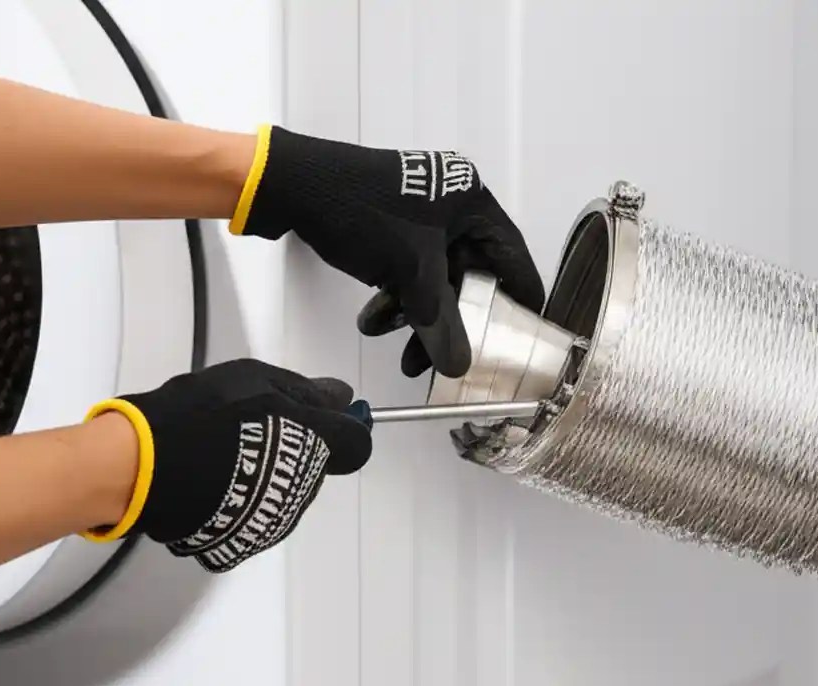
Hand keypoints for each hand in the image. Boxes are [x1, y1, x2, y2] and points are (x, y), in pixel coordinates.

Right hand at [81, 359, 371, 572]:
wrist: (147, 465)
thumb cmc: (203, 415)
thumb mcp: (260, 379)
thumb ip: (309, 392)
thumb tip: (341, 397)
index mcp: (317, 446)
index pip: (358, 444)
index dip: (344, 426)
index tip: (324, 414)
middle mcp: (304, 490)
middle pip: (318, 469)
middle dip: (298, 448)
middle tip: (255, 426)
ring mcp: (275, 521)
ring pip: (286, 494)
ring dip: (268, 475)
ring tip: (224, 453)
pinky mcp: (244, 544)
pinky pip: (255, 517)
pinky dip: (242, 500)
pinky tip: (212, 480)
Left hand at [229, 125, 544, 377]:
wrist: (293, 186)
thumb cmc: (363, 213)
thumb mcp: (411, 273)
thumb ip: (441, 323)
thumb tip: (458, 367)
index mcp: (472, 201)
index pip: (511, 255)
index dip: (520, 298)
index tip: (524, 335)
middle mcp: (452, 206)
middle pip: (470, 275)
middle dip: (455, 322)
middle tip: (452, 359)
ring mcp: (420, 217)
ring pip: (435, 279)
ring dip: (420, 318)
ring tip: (406, 357)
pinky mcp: (392, 228)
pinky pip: (408, 272)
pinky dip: (396, 299)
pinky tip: (373, 323)